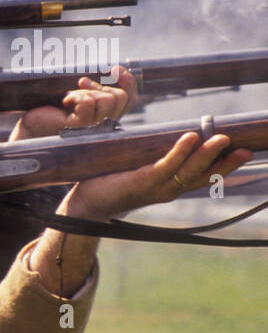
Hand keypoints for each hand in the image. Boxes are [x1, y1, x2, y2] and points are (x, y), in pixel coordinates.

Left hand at [9, 69, 137, 139]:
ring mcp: (93, 128)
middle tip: (81, 86)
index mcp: (106, 118)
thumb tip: (115, 71)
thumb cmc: (52, 111)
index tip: (116, 69)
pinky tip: (65, 102)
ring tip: (71, 98)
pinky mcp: (80, 126)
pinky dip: (75, 96)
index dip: (128, 82)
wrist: (31, 126)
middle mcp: (103, 126)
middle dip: (99, 87)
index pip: (129, 100)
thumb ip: (98, 90)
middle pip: (120, 97)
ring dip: (86, 92)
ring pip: (107, 99)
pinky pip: (87, 102)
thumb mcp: (81, 96)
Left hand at [61, 132, 252, 222]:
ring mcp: (156, 188)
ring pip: (187, 172)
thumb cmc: (113, 180)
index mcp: (171, 186)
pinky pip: (164, 166)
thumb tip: (171, 130)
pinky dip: (178, 152)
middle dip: (224, 163)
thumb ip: (157, 153)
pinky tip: (189, 138)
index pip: (204, 176)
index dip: (225, 166)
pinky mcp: (140, 182)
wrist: (86, 202)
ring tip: (221, 139)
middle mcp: (168, 190)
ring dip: (206, 155)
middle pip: (202, 176)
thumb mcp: (140, 166)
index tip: (246, 152)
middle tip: (245, 149)